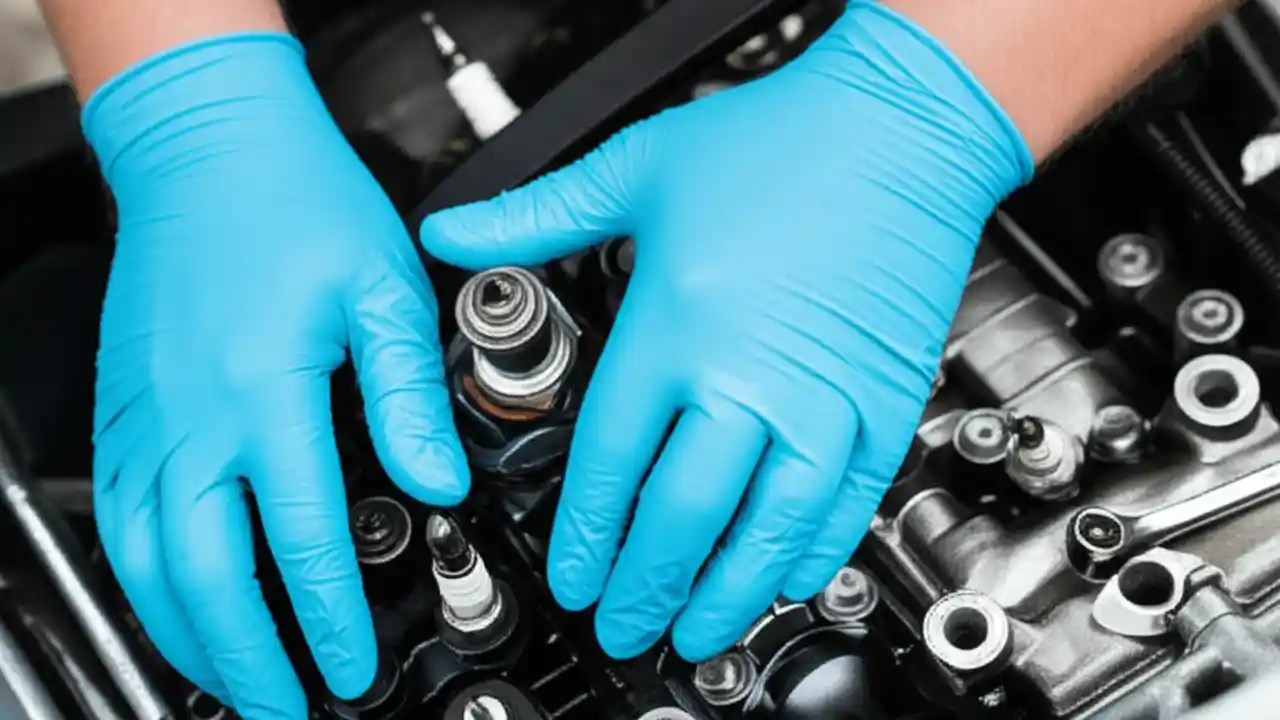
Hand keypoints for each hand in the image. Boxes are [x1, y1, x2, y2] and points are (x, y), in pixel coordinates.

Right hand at [88, 34, 467, 713]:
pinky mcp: (127, 409)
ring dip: (191, 635)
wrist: (209, 146)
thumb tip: (441, 477)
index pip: (304, 539)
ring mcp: (148, 418)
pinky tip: (178, 602)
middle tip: (289, 707)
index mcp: (264, 393)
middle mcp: (193, 418)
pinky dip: (149, 580)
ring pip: (150, 562)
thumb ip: (409, 396)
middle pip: (207, 576)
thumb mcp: (382, 292)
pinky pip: (122, 519)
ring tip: (234, 682)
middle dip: (250, 660)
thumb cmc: (295, 205)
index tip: (354, 669)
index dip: (332, 620)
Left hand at [420, 1, 1030, 659]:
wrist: (899, 127)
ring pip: (768, 528)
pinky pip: (847, 501)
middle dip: (646, 586)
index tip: (575, 577)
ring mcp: (824, 397)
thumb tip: (453, 233)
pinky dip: (815, 550)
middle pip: (684, 515)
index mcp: (676, 326)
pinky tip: (790, 579)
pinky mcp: (883, 402)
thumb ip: (534, 215)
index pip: (614, 462)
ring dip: (727, 592)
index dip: (588, 536)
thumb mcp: (636, 169)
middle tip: (624, 628)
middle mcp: (749, 375)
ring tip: (697, 633)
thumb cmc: (779, 140)